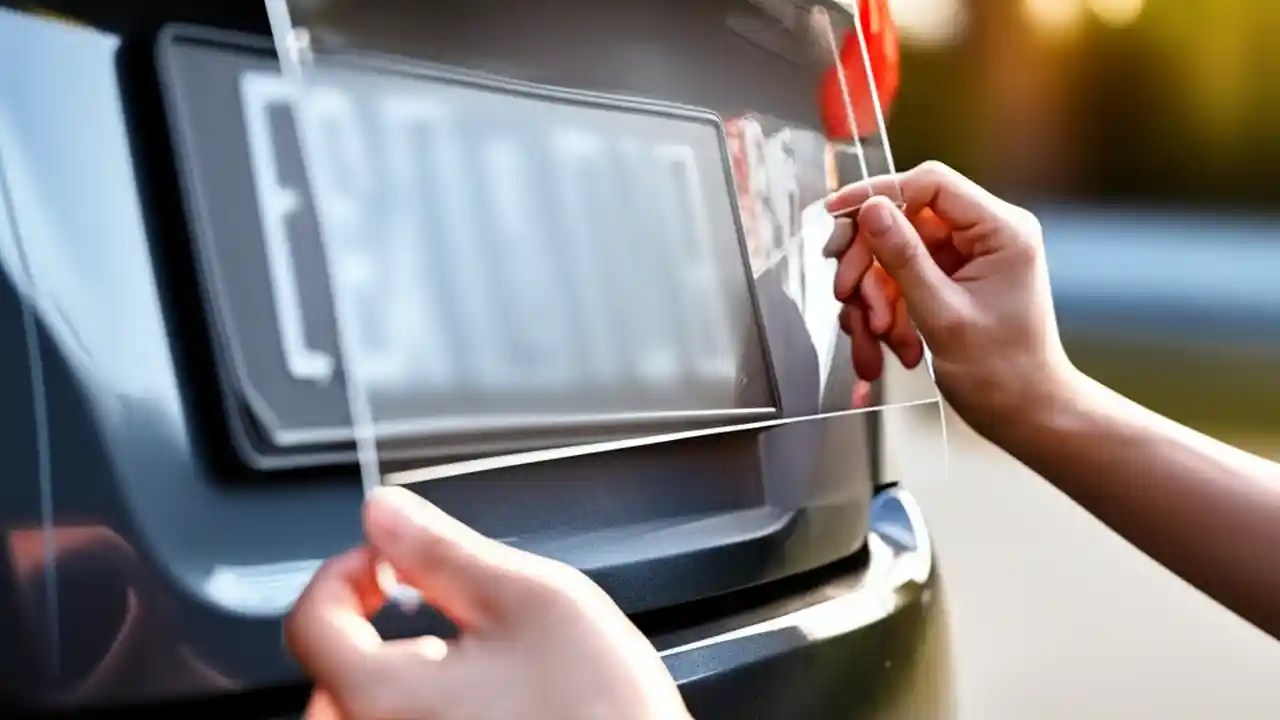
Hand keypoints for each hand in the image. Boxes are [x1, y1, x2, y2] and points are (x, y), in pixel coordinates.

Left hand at [286, 487, 689, 719]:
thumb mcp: (533, 600)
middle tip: (434, 605)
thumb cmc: (605, 711)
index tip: (389, 559)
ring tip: (461, 660)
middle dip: (370, 624)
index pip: (309, 620)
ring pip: (359, 713)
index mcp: (384, 698)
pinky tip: (476, 705)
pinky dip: (414, 710)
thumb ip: (445, 552)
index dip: (347, 570)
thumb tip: (384, 512)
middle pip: (329, 674)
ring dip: (392, 673)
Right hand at [825, 161, 1075, 434]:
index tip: (838, 212)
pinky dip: (888, 311)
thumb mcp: (943, 314)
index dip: (878, 192)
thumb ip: (903, 258)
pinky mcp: (952, 281)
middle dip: (869, 262)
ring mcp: (967, 259)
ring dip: (876, 296)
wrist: (1025, 414)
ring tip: (879, 335)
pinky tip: (890, 342)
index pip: (930, 185)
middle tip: (848, 294)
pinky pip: (902, 281)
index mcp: (1001, 231)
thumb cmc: (1003, 373)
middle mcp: (986, 236)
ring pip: (895, 255)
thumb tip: (872, 209)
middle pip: (904, 221)